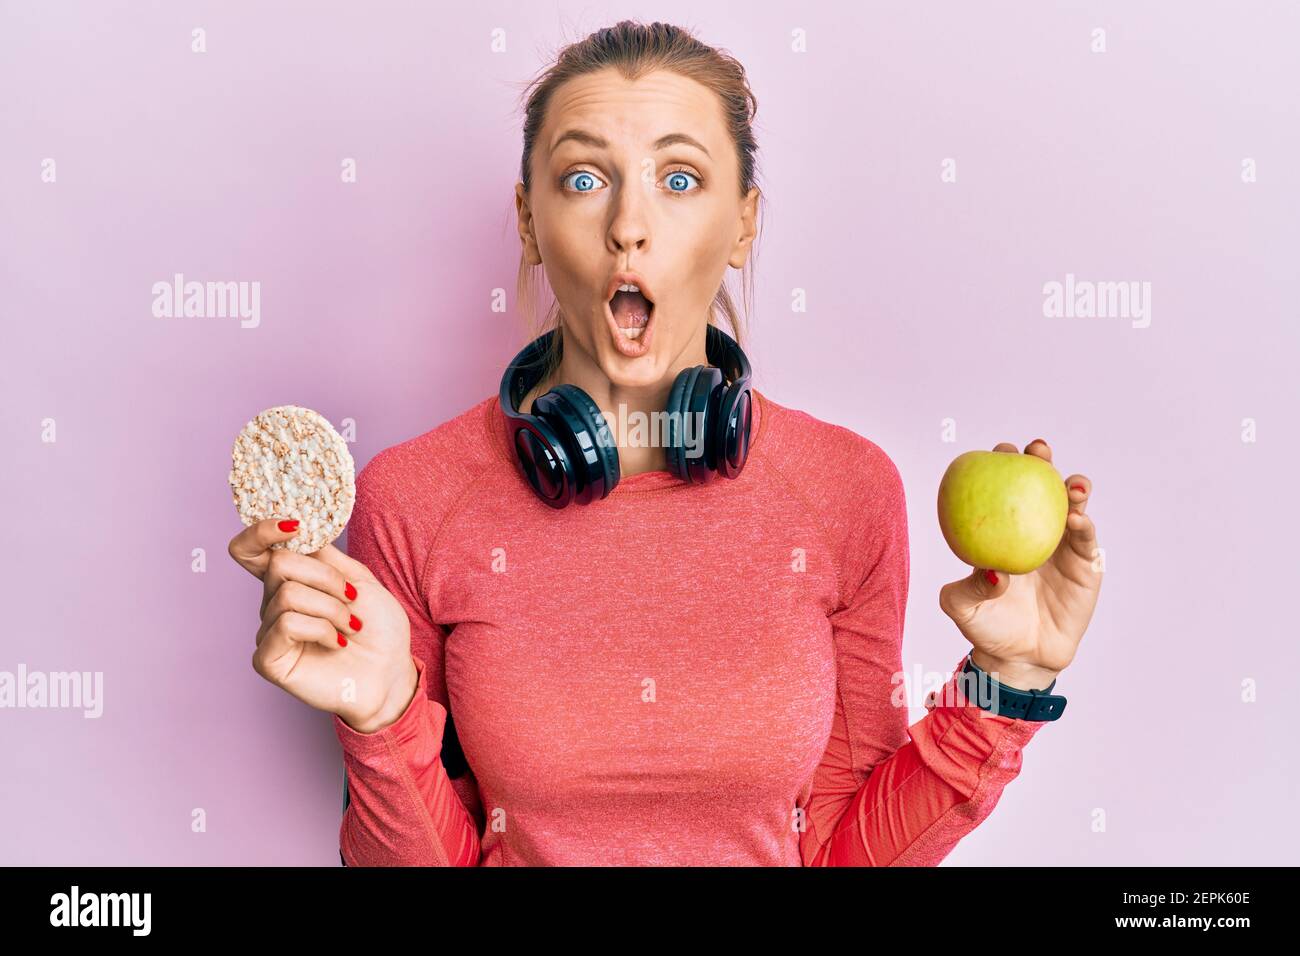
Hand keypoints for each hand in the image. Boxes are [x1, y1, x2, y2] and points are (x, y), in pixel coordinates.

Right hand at [227, 518, 417, 732]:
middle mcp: (273, 604)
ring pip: (288, 594)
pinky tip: (338, 644)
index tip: (295, 525)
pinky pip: (287, 624)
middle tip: (353, 599)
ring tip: (351, 627)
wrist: (390, 671)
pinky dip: (323, 630)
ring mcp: (269, 632)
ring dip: (332, 608)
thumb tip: (297, 527)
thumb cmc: (378, 629)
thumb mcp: (358, 580)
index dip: (260, 531)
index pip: (251, 550)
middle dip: (326, 578)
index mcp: (291, 582)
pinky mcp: (268, 659)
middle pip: (279, 563)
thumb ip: (325, 555)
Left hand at [938, 439, 1101, 690]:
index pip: (1002, 489)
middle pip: (1040, 486)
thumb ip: (969, 587)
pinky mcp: (1086, 564)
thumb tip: (993, 569)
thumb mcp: (963, 606)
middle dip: (1040, 461)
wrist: (1018, 657)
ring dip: (1075, 488)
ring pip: (1073, 505)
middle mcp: (1034, 529)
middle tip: (1036, 452)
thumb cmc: (985, 626)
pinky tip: (1077, 518)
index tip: (998, 452)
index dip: (1002, 466)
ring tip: (1072, 484)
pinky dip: (1084, 524)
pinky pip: (1086, 539)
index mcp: (1002, 530)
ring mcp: (1063, 544)